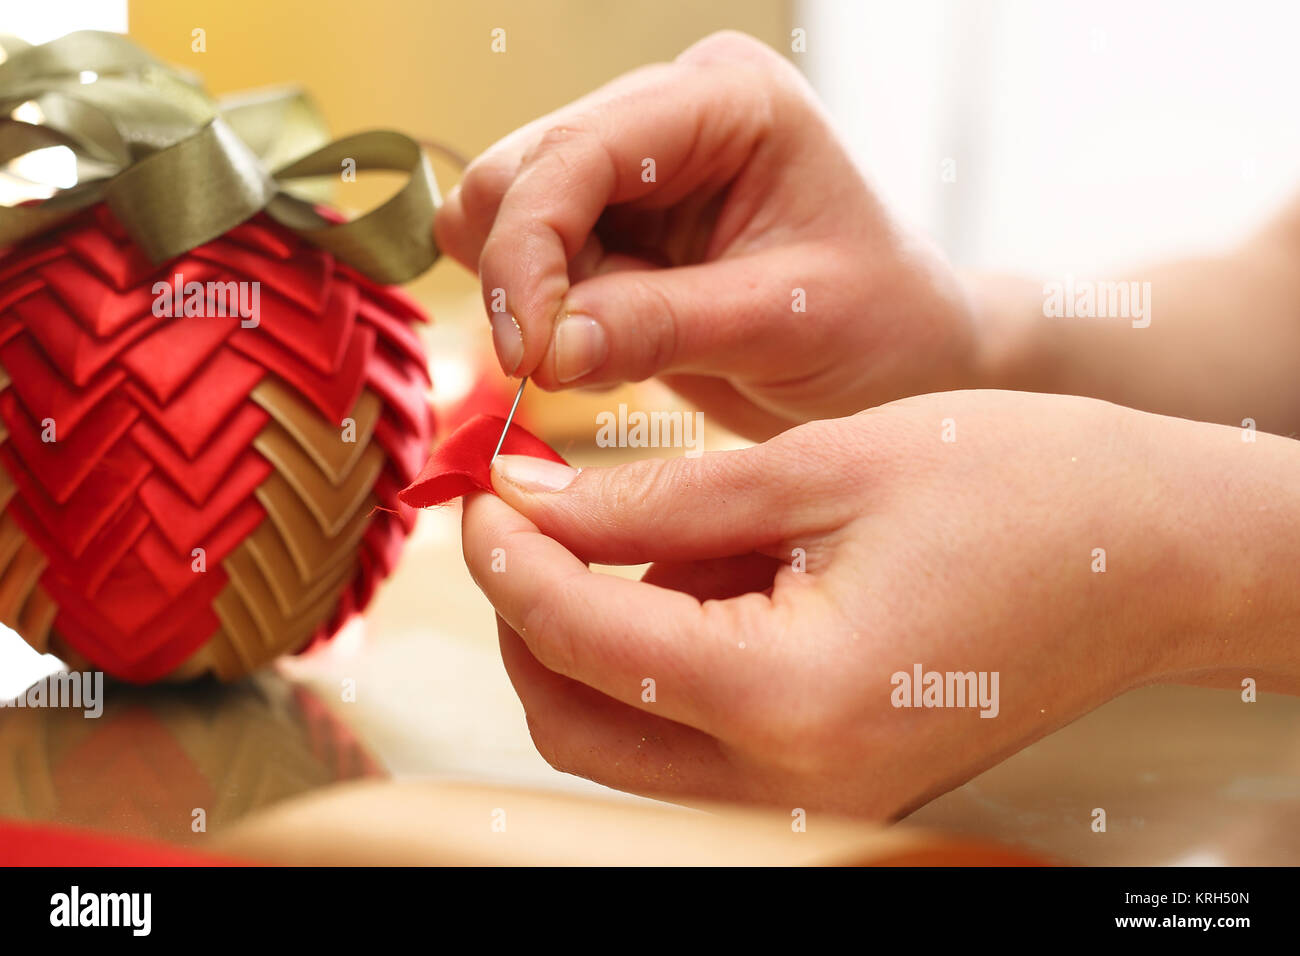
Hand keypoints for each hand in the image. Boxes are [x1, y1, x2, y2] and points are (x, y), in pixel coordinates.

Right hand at [436, 31, 976, 439]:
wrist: (904, 357)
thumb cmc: (881, 327)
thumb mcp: (786, 326)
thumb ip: (661, 327)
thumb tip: (541, 350)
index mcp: (725, 101)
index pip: (574, 152)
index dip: (528, 252)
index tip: (530, 357)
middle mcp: (664, 113)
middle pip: (513, 175)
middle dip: (524, 280)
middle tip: (566, 367)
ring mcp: (631, 168)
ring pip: (500, 219)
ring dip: (532, 304)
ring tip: (620, 355)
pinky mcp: (610, 225)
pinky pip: (523, 266)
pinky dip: (543, 320)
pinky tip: (615, 349)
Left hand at [462, 390, 1299, 816]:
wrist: (1155, 551)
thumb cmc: (1013, 486)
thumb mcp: (816, 469)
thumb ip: (653, 503)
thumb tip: (530, 508)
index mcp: (791, 699)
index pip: (583, 641)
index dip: (508, 562)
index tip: (482, 492)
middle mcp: (795, 782)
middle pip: (581, 724)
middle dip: (530, 619)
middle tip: (528, 518)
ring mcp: (818, 794)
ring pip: (630, 739)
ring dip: (595, 639)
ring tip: (627, 529)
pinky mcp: (835, 775)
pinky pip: (700, 732)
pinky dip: (667, 654)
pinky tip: (697, 569)